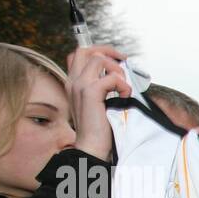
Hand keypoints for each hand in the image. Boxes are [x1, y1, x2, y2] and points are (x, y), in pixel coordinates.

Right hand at [65, 45, 129, 159]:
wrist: (91, 147)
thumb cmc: (98, 129)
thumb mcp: (98, 104)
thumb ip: (102, 89)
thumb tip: (119, 76)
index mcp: (73, 83)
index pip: (78, 54)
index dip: (98, 51)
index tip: (116, 60)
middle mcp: (73, 81)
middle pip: (86, 50)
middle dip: (108, 51)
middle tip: (123, 62)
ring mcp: (79, 85)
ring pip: (98, 59)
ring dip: (117, 69)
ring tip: (123, 87)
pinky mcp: (90, 93)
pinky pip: (111, 77)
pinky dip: (123, 85)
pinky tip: (125, 98)